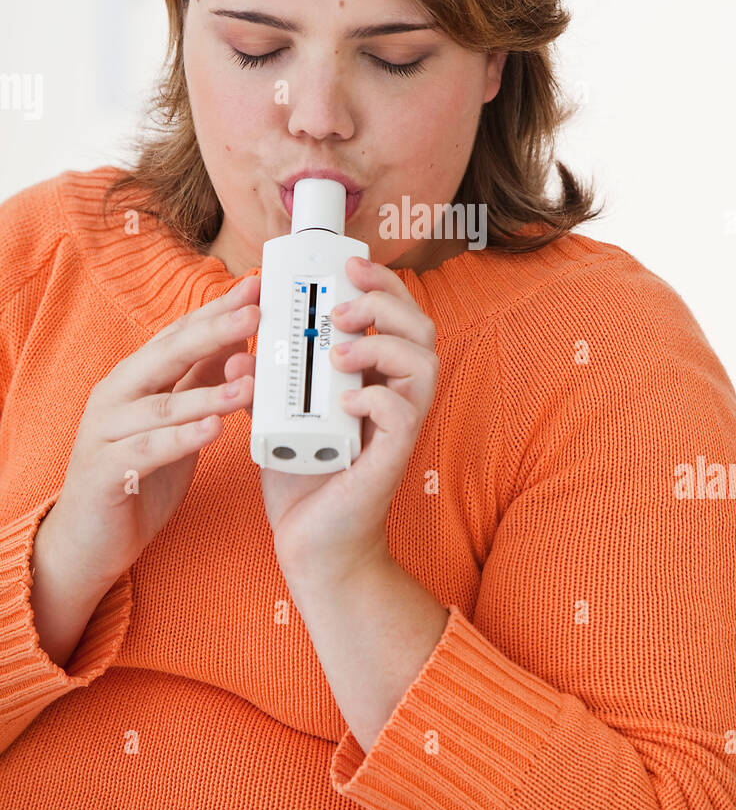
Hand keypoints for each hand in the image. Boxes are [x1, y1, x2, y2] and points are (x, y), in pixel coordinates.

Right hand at [47, 274, 261, 591]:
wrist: (88, 540)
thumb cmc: (137, 475)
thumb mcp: (177, 422)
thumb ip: (201, 380)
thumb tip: (239, 338)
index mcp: (134, 378)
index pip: (179, 334)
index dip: (217, 310)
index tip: (255, 287)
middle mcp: (115, 396)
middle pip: (168, 356)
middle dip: (214, 332)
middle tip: (255, 315)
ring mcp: (105, 432)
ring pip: (162, 405)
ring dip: (209, 393)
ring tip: (251, 384)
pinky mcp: (105, 472)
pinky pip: (147, 450)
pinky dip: (181, 439)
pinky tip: (212, 431)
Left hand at [231, 256, 438, 587]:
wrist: (310, 545)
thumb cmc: (301, 478)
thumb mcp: (275, 415)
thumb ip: (264, 379)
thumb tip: (236, 346)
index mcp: (374, 378)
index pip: (395, 316)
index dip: (380, 284)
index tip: (348, 264)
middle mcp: (395, 396)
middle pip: (421, 328)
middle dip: (386, 301)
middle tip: (342, 303)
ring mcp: (398, 427)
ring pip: (424, 364)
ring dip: (382, 345)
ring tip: (339, 350)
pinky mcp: (391, 458)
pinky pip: (404, 414)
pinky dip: (376, 398)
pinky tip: (345, 401)